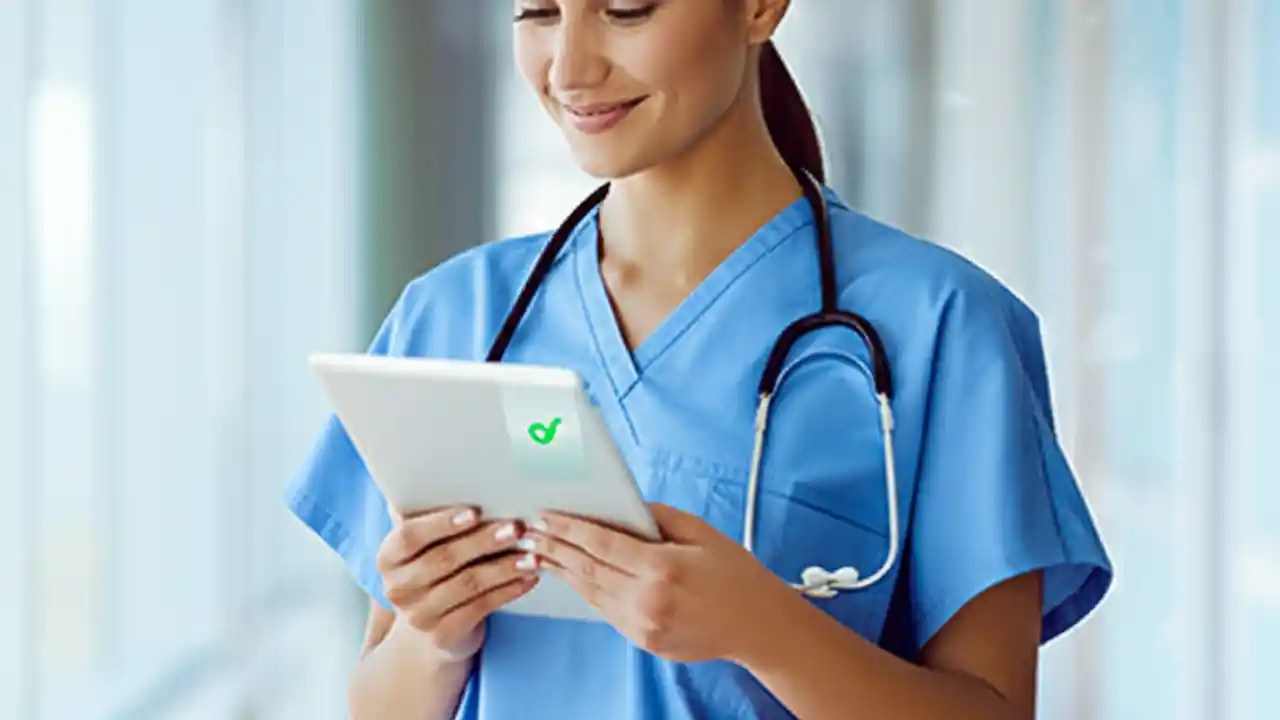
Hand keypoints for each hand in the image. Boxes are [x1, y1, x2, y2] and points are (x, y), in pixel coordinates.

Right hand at [376, 506, 541, 661]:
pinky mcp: (444, 634)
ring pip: (468, 584)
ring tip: (533, 554)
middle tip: (517, 527)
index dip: (441, 523)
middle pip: (444, 559)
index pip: (410, 536)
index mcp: (388, 557)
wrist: (430, 627)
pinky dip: (509, 590)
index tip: (475, 511)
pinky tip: (529, 578)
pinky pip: (482, 608)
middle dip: (484, 541)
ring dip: (505, 567)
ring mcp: (419, 615)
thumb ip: (431, 515)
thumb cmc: (434, 568)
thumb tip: (451, 472)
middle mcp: (398, 587)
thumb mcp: (425, 545)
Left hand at [528, 503, 801, 663]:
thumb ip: (658, 517)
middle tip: (528, 532)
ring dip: (562, 570)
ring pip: (590, 593)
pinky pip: (605, 610)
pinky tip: (571, 576)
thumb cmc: (735, 575)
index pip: (601, 543)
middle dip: (554, 547)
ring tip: (538, 552)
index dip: (568, 528)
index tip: (545, 516)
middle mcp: (648, 599)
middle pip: (587, 569)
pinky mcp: (644, 640)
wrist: (758, 627)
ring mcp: (644, 625)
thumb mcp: (701, 533)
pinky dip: (584, 590)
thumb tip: (623, 506)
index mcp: (662, 568)